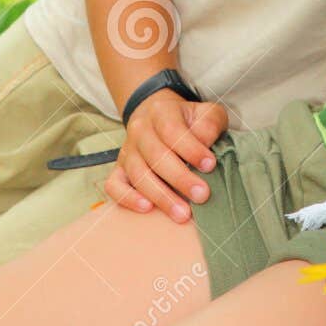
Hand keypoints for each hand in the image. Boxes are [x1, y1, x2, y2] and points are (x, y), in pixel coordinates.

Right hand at [102, 92, 228, 220]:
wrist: (156, 117)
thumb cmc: (187, 121)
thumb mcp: (205, 113)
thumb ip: (210, 124)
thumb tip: (206, 144)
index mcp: (161, 112)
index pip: (172, 130)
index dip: (191, 149)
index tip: (210, 165)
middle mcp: (140, 130)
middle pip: (156, 155)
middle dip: (180, 178)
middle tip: (202, 195)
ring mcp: (127, 151)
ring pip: (138, 173)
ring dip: (161, 195)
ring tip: (182, 213)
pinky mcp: (119, 170)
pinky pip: (114, 185)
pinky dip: (128, 197)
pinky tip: (147, 208)